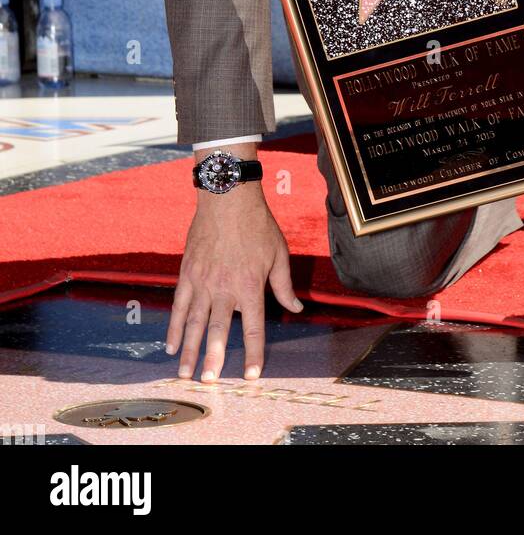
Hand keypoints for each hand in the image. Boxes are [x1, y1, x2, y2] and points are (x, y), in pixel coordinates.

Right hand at [165, 184, 302, 382]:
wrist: (228, 198)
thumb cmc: (257, 225)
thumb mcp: (278, 254)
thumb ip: (284, 286)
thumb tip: (296, 308)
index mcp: (250, 286)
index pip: (253, 328)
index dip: (254, 353)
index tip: (251, 376)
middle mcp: (225, 288)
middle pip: (218, 331)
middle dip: (213, 359)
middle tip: (208, 382)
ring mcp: (203, 282)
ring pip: (193, 323)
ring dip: (189, 350)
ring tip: (185, 374)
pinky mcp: (187, 273)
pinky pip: (178, 305)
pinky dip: (173, 327)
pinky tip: (170, 345)